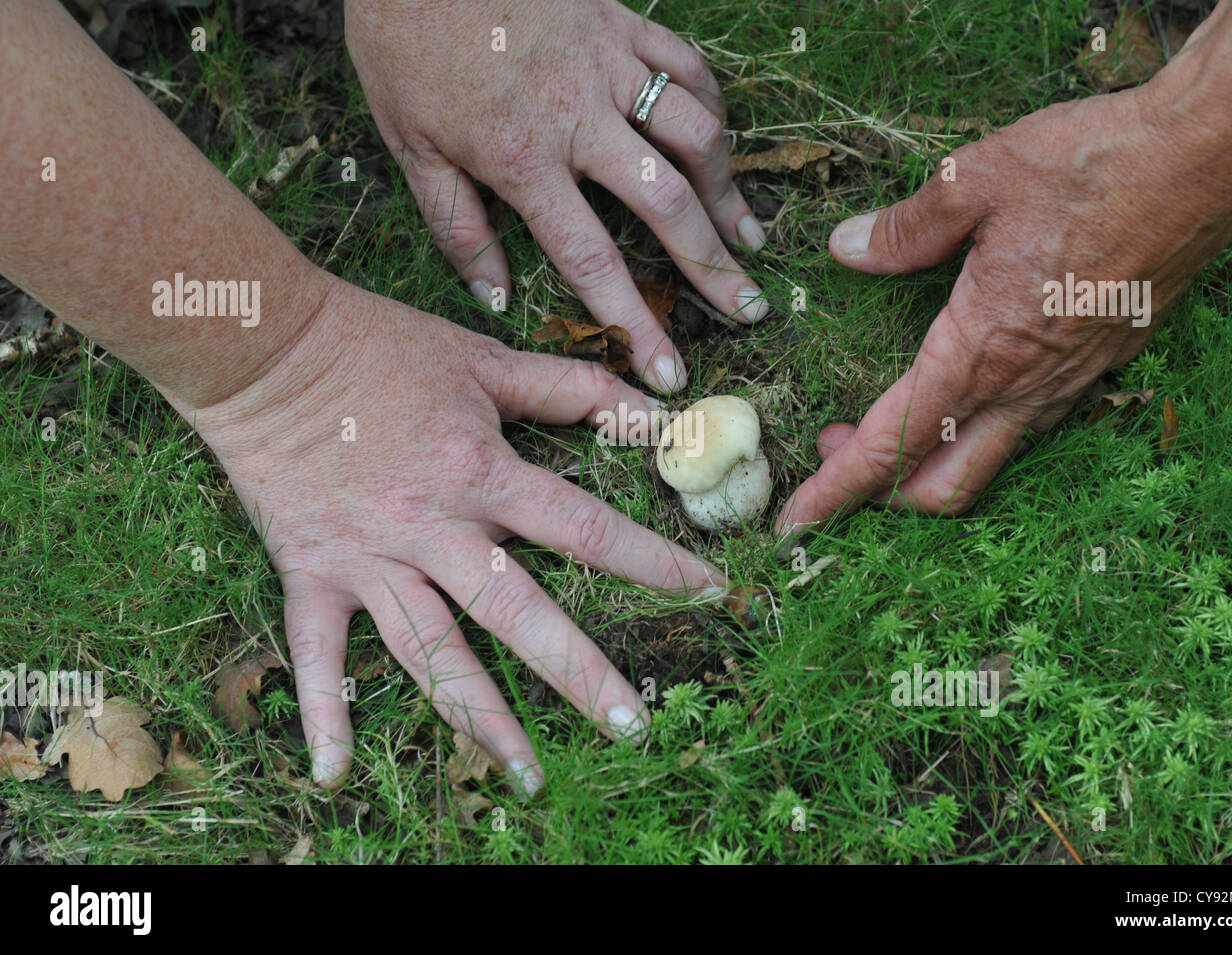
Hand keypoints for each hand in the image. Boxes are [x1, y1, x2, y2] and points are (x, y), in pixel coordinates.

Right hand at [190, 276, 722, 793]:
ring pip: (434, 652)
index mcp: (484, 474)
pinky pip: (318, 654)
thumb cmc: (381, 346)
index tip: (708, 591)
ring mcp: (372, 559)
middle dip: (582, 674)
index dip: (655, 562)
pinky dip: (323, 712)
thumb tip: (657, 404)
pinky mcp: (315, 573)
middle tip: (633, 727)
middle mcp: (434, 529)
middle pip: (520, 614)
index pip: (587, 530)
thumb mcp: (485, 360)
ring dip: (482, 717)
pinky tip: (333, 772)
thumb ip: (572, 389)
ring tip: (528, 773)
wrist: (269, 349)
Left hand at [344, 0, 769, 393]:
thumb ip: (457, 225)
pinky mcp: (622, 20)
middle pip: (667, 203)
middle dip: (713, 266)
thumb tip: (497, 298)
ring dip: (728, 191)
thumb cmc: (401, 42)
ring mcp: (608, 63)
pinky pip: (687, 67)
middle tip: (749, 310)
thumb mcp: (408, 144)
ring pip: (694, 133)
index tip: (667, 371)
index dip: (636, 323)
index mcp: (522, 158)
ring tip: (748, 237)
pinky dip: (712, 109)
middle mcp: (578, 117)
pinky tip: (719, 145)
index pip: (593, 260)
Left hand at [778, 73, 1231, 533]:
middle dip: (878, 492)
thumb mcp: (976, 180)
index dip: (835, 490)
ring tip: (881, 422)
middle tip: (834, 452)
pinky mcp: (1099, 367)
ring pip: (986, 464)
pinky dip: (976, 436)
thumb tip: (846, 248)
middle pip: (941, 486)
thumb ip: (905, 230)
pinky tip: (959, 392)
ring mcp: (1070, 384)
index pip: (891, 445)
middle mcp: (1026, 386)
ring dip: (926, 464)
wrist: (1208, 158)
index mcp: (983, 349)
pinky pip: (1027, 429)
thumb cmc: (1096, 163)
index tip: (793, 522)